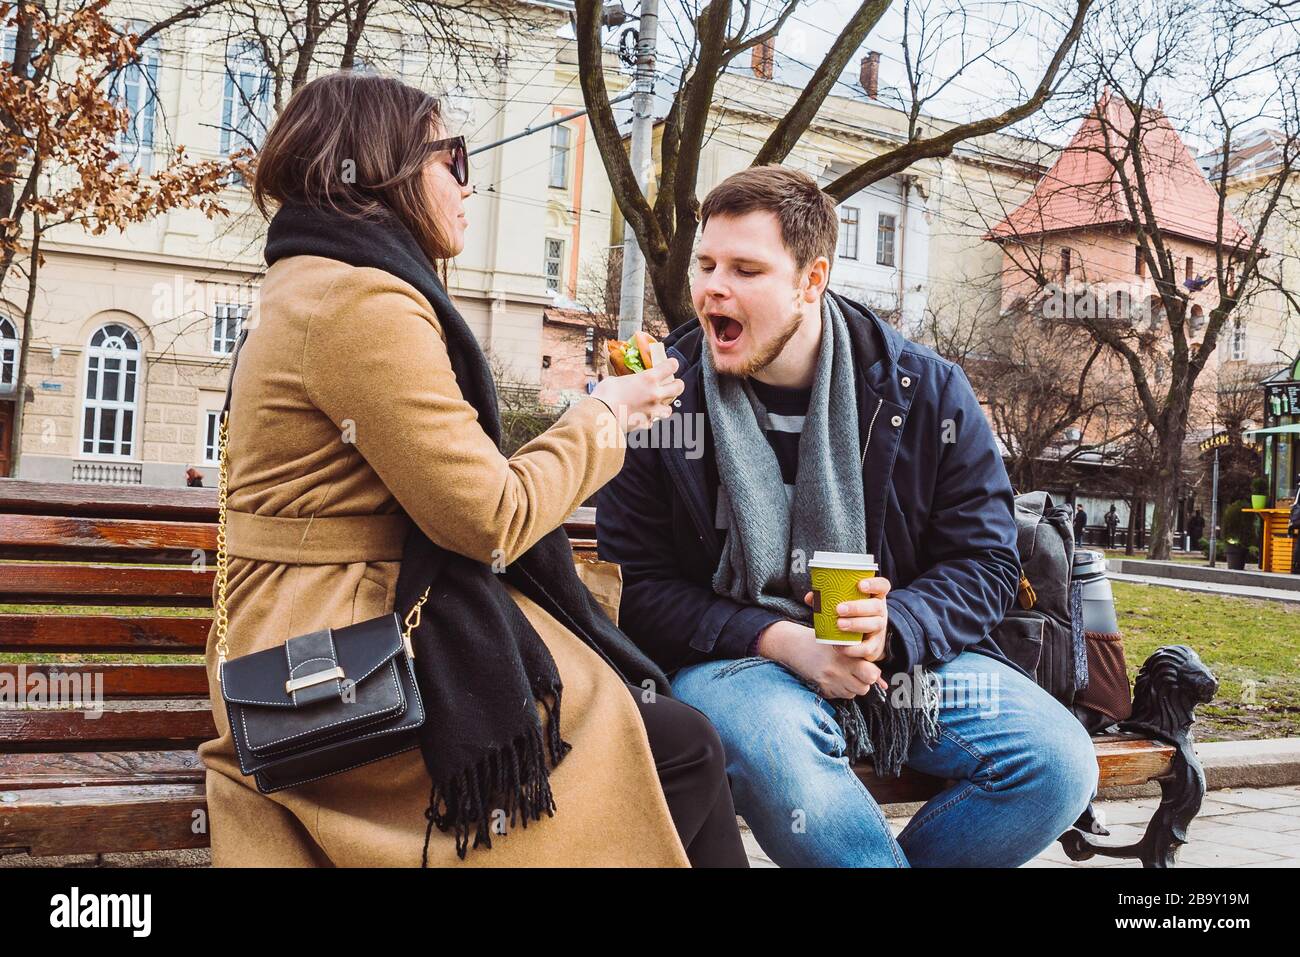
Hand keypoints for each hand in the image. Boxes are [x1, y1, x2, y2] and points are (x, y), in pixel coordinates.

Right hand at [591, 357, 682, 432]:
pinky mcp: (646, 424)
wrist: (599, 417)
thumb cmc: (604, 395)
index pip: (670, 366)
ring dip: (665, 406)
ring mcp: (652, 411)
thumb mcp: (615, 380)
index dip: (672, 364)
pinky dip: (648, 419)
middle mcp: (655, 394)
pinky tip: (641, 417)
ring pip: (669, 410)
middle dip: (678, 385)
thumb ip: (626, 380)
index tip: (672, 364)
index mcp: (648, 378)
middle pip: (678, 387)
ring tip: (658, 405)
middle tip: (674, 384)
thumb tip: (625, 381)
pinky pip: (652, 421)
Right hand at [756, 620, 887, 699]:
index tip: (867, 667)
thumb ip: (862, 659)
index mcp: (845, 656)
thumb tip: (883, 684)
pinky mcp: (822, 690)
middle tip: (856, 671)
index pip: (871, 675)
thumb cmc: (821, 641)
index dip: (872, 673)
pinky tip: (834, 677)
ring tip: (843, 672)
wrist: (794, 646)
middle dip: (863, 681)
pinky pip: (840, 696)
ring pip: (853, 693)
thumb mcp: (842, 643)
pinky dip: (841, 689)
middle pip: (864, 688)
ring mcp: (829, 683)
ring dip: (852, 686)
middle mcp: (838, 672)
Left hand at [802, 575, 891, 662]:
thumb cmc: (850, 616)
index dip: (874, 584)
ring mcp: (880, 629)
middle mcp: (880, 611)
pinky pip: (867, 648)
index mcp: (874, 596)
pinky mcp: (875, 646)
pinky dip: (853, 648)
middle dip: (857, 607)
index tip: (860, 584)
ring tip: (839, 624)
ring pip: (874, 625)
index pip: (882, 586)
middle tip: (839, 609)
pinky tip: (839, 645)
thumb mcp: (843, 603)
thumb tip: (810, 597)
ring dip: (856, 624)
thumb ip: (826, 599)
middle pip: (876, 606)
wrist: (862, 641)